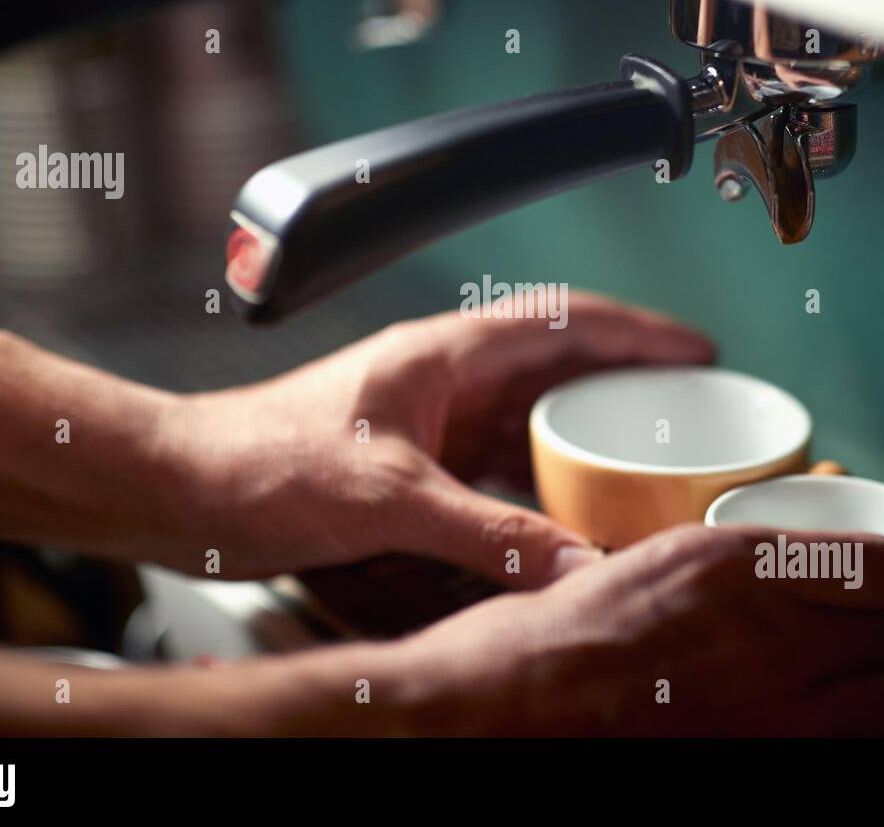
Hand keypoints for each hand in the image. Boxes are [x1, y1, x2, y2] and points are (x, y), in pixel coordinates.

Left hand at [160, 293, 714, 582]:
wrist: (186, 487)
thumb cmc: (259, 460)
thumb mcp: (389, 498)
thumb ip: (487, 533)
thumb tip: (572, 563)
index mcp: (444, 353)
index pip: (565, 321)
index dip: (639, 332)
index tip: (697, 350)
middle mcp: (444, 376)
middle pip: (560, 364)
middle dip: (629, 382)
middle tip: (692, 409)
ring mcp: (430, 416)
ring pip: (532, 413)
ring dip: (588, 433)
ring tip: (646, 461)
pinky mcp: (413, 458)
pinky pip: (500, 459)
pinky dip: (543, 479)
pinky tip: (568, 511)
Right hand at [389, 524, 883, 735]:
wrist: (495, 718)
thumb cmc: (541, 652)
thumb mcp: (641, 571)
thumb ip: (726, 576)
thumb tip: (791, 583)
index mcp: (732, 565)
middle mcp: (767, 632)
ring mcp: (773, 711)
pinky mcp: (769, 768)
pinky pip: (871, 761)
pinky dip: (881, 750)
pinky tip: (862, 744)